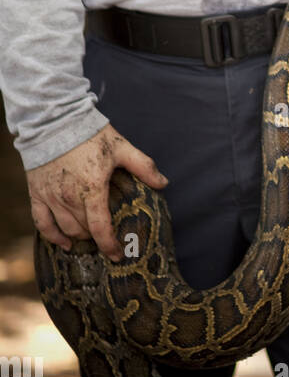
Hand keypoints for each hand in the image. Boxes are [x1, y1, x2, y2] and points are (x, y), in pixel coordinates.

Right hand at [26, 123, 168, 261]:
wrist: (55, 121)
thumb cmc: (90, 134)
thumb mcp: (121, 147)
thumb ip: (143, 166)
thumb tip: (163, 183)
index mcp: (92, 188)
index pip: (101, 227)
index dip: (109, 245)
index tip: (118, 255)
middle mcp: (70, 198)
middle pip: (84, 230)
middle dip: (97, 238)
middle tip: (107, 238)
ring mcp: (51, 197)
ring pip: (66, 229)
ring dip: (79, 236)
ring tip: (90, 237)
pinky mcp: (37, 194)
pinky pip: (42, 224)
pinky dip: (53, 237)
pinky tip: (64, 243)